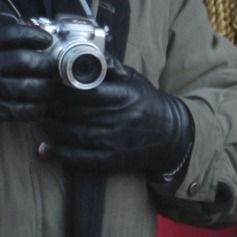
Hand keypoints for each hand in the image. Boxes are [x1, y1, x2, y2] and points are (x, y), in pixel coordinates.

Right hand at [0, 18, 53, 122]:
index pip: (10, 35)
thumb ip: (8, 46)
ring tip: (51, 85)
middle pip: (23, 60)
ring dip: (44, 86)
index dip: (32, 35)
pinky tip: (41, 105)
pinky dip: (36, 108)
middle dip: (44, 63)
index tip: (47, 39)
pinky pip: (22, 110)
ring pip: (26, 86)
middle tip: (54, 66)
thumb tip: (37, 37)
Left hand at [44, 57, 192, 176]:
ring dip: (53, 129)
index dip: (61, 87)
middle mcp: (118, 119)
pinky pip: (83, 158)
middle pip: (75, 112)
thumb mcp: (134, 80)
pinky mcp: (114, 160)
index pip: (84, 89)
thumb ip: (110, 67)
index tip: (49, 83)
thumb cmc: (149, 104)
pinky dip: (63, 155)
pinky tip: (47, 150)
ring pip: (75, 134)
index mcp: (122, 96)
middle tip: (40, 102)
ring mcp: (115, 141)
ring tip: (43, 121)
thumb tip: (86, 53)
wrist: (173, 138)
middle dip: (53, 107)